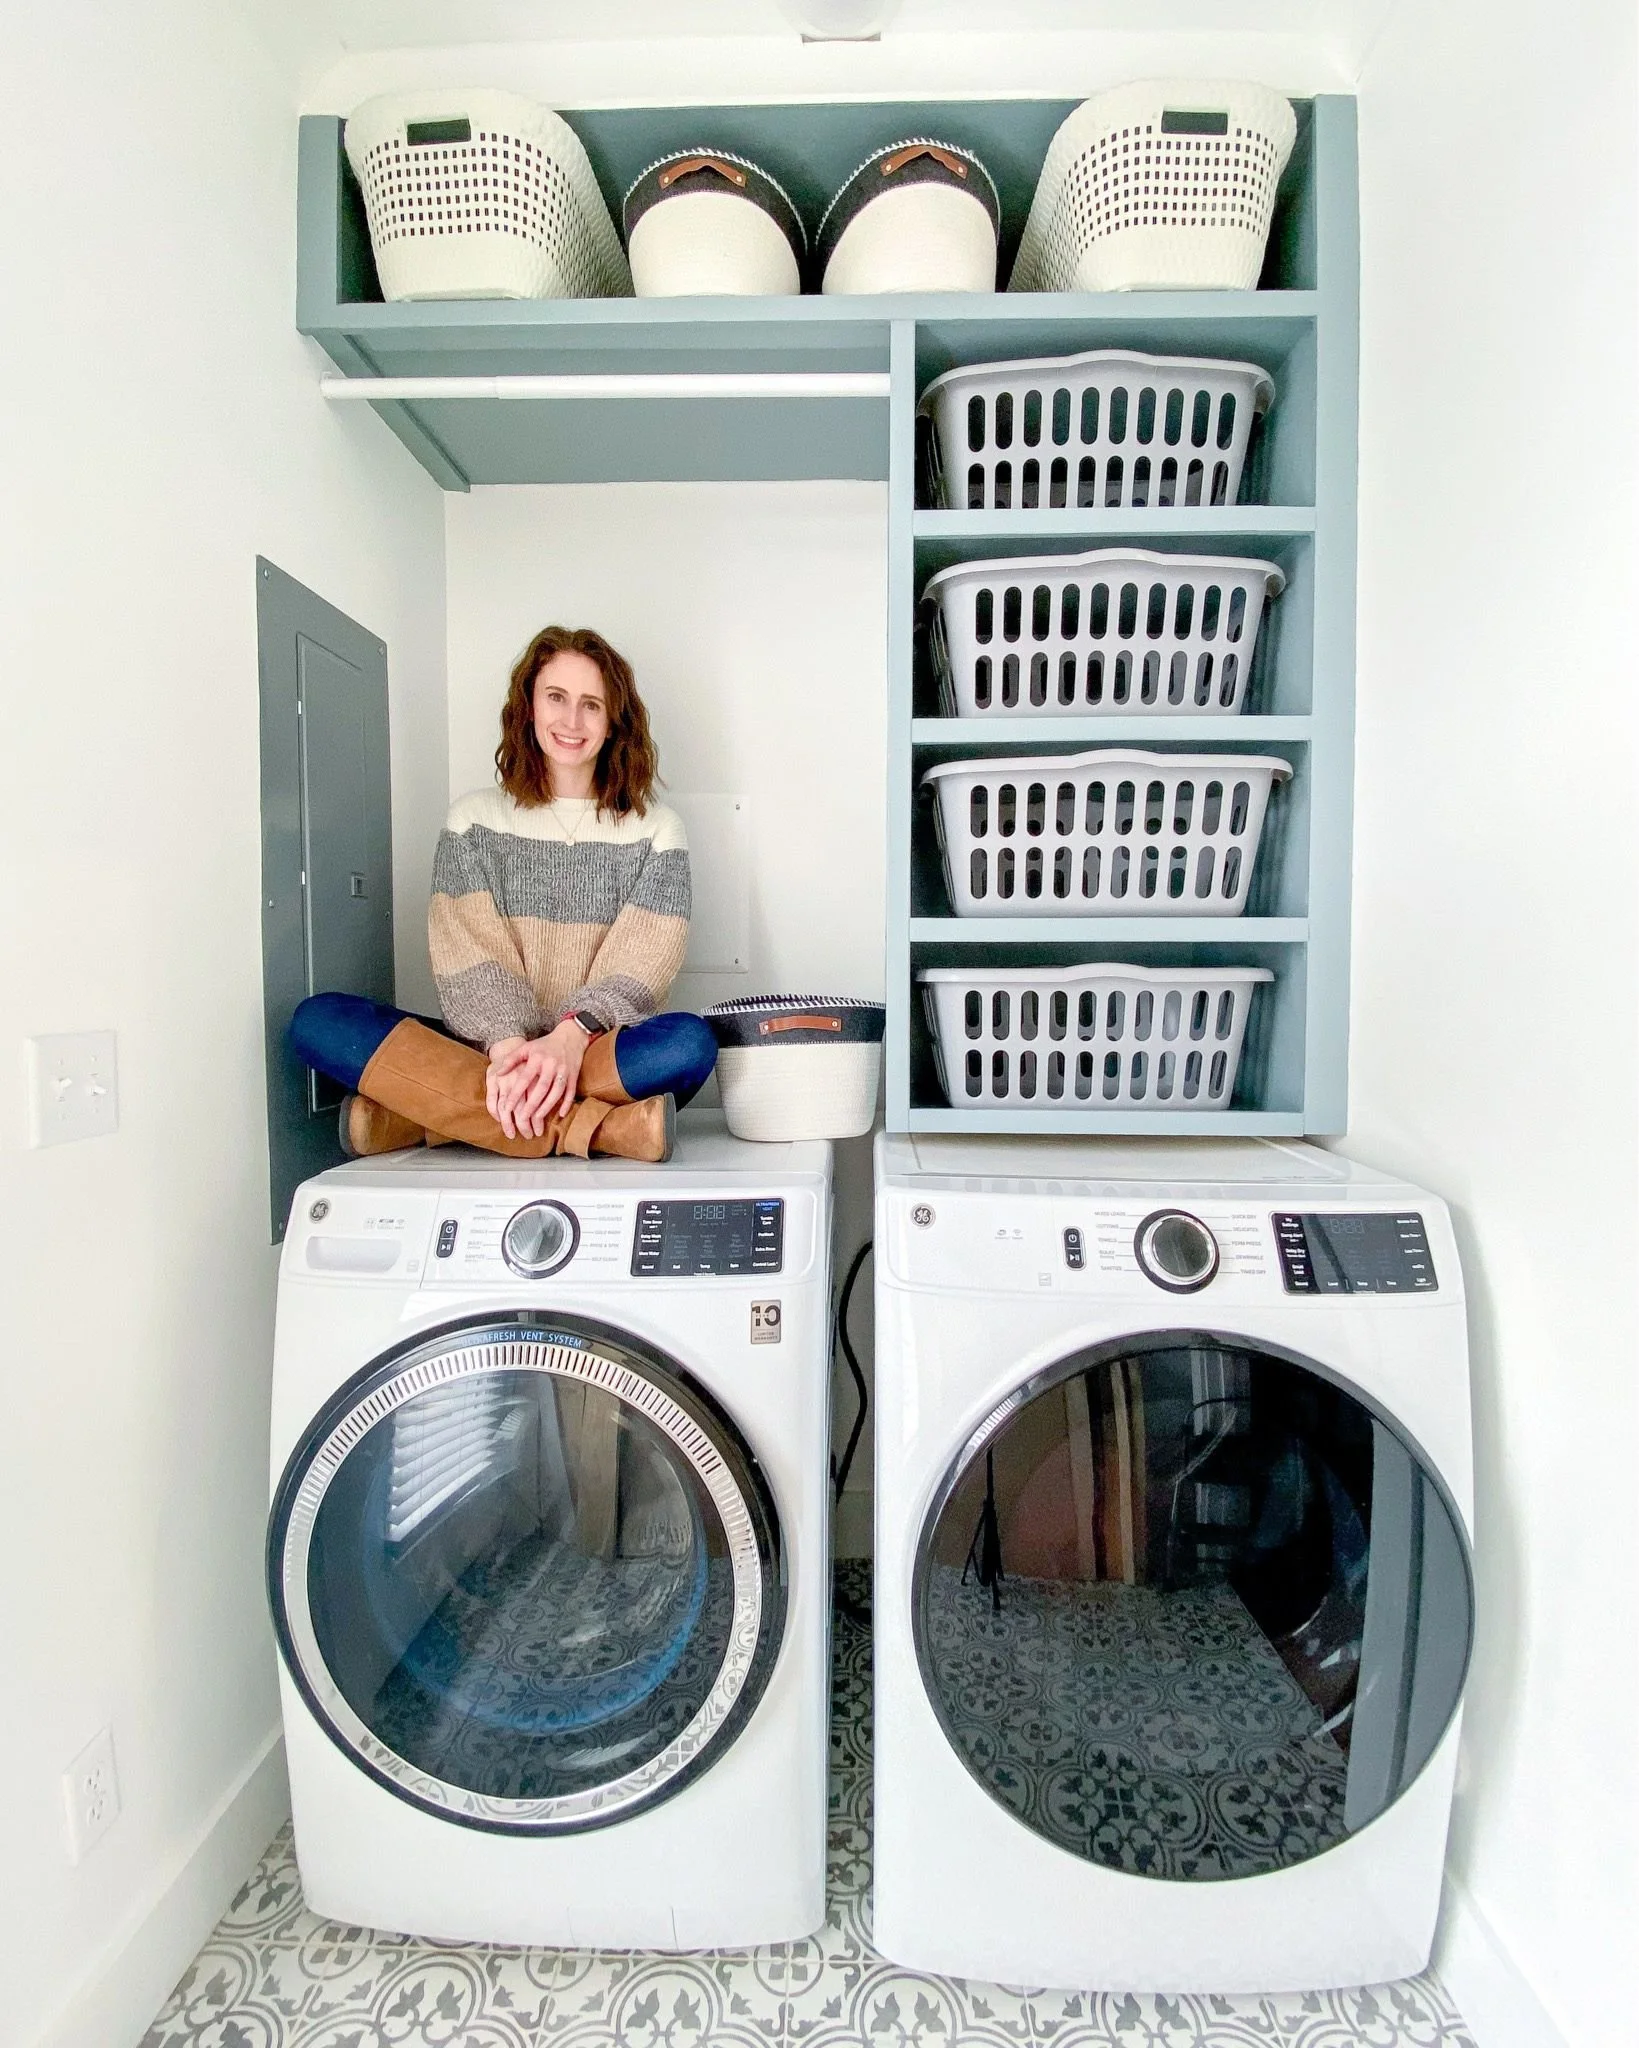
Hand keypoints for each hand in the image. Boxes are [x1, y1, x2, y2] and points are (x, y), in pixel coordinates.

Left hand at [485, 1023, 587, 1137]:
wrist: (570, 1036)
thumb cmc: (544, 1044)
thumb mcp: (526, 1047)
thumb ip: (511, 1060)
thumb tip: (498, 1074)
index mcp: (537, 1058)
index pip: (524, 1079)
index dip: (516, 1094)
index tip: (507, 1107)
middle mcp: (551, 1065)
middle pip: (541, 1088)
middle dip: (531, 1105)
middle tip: (522, 1120)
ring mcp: (564, 1070)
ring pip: (556, 1092)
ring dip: (547, 1107)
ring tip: (537, 1119)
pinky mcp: (574, 1075)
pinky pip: (571, 1092)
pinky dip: (567, 1103)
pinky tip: (561, 1114)